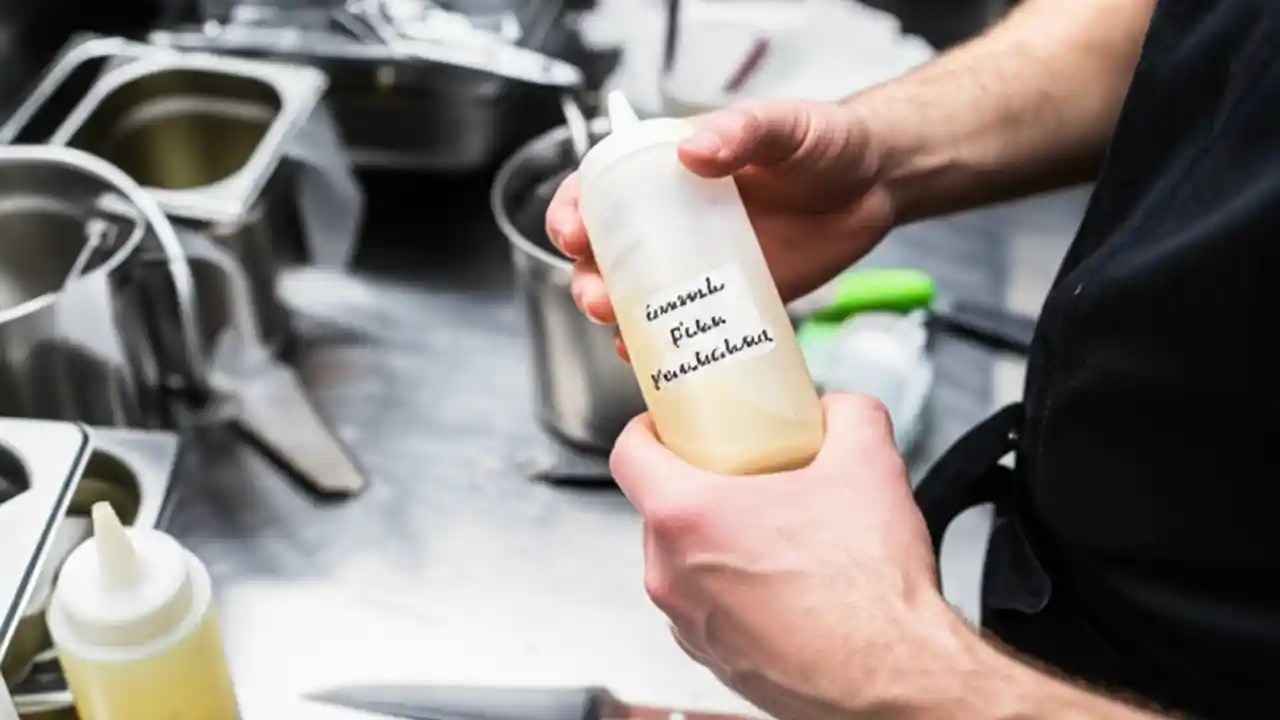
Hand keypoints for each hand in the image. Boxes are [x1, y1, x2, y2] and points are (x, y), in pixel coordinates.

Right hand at [546, 101, 894, 339]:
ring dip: (618, 319)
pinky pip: (689, 331)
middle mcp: (674, 222)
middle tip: (597, 297)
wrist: (878, 185)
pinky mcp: (732, 302)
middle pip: (606, 256)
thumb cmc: (826, 142)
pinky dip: (667, 349)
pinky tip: (659, 360)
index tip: (571, 234)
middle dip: (588, 280)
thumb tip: (693, 150)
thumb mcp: (784, 124)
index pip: (602, 189)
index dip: (572, 211)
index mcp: (670, 172)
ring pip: (639, 299)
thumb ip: (742, 130)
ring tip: (620, 330)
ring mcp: (700, 266)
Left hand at [611, 393, 963, 718]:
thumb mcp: (869, 464)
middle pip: (658, 508)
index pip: (627, 454)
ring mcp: (688, 624)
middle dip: (697, 484)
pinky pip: (706, 607)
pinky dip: (732, 588)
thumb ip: (849, 414)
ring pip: (682, 561)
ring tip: (773, 530)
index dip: (648, 427)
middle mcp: (672, 576)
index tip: (669, 424)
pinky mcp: (713, 660)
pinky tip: (785, 581)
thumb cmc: (868, 591)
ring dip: (715, 540)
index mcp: (686, 518)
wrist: (895, 679)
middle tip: (743, 472)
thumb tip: (840, 409)